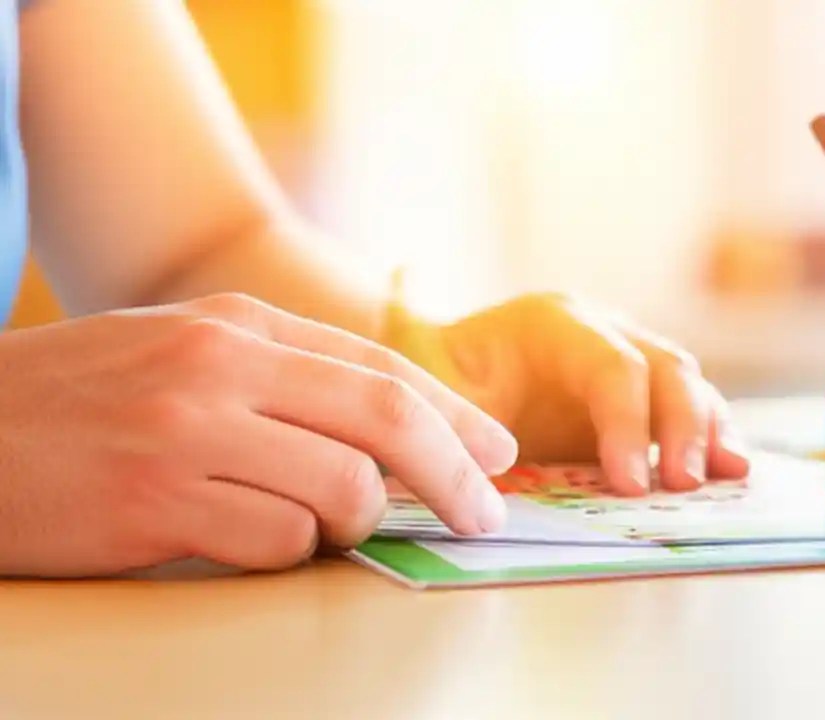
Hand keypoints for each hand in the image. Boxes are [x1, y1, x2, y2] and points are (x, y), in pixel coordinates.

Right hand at [0, 293, 515, 576]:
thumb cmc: (79, 400)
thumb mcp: (181, 352)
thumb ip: (281, 377)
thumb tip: (391, 434)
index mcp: (235, 323)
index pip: (379, 367)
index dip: (455, 415)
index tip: (498, 454)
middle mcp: (220, 366)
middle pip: (384, 419)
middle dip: (454, 473)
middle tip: (483, 516)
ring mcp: (187, 433)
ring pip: (340, 488)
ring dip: (355, 522)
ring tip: (324, 526)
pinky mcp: (154, 503)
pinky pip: (276, 541)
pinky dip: (288, 551)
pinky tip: (250, 539)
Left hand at [434, 293, 749, 494]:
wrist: (445, 367)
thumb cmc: (437, 379)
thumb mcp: (433, 392)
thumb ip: (452, 422)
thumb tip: (474, 469)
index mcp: (554, 324)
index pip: (611, 365)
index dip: (626, 423)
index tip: (628, 485)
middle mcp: (604, 332)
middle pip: (664, 367)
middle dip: (682, 426)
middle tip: (683, 483)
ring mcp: (629, 361)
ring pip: (688, 385)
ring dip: (709, 431)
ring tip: (727, 477)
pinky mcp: (641, 398)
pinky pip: (689, 411)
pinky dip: (711, 439)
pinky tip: (730, 474)